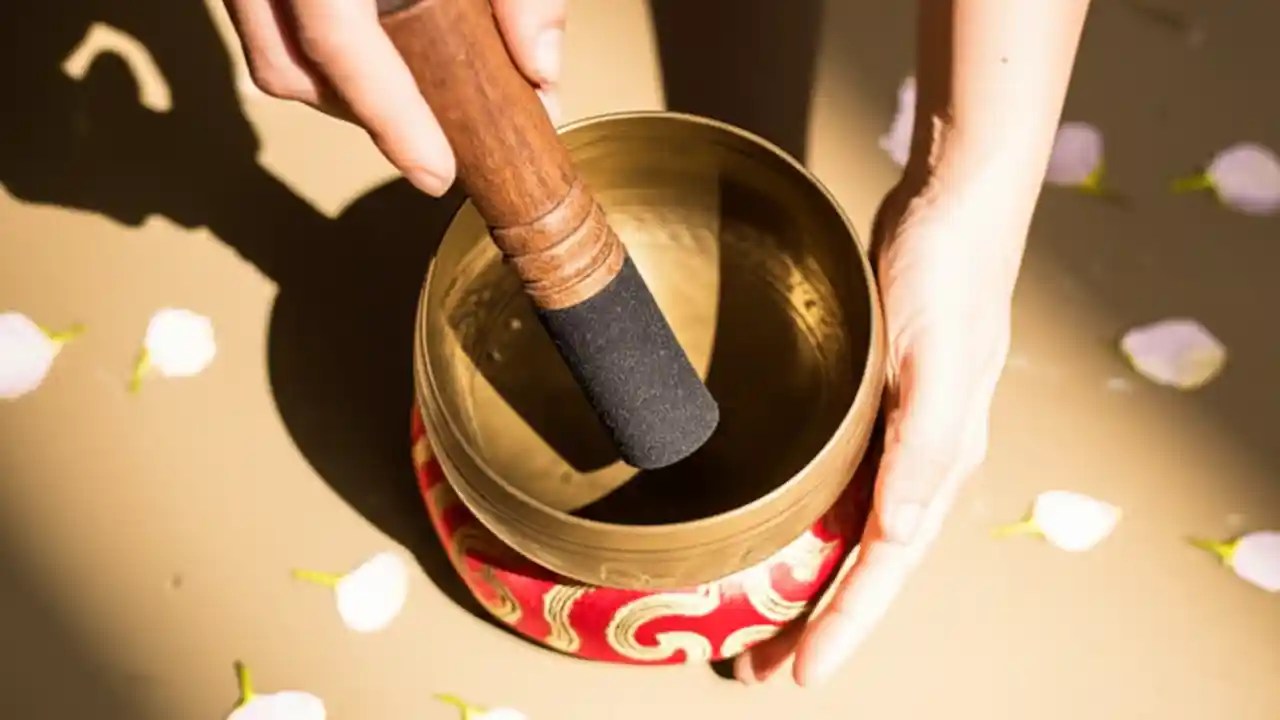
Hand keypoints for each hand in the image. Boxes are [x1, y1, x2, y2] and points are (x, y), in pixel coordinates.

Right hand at [222, 0, 566, 195]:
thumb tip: (540, 70)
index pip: (337, 39)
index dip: (391, 116)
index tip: (436, 172)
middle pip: (292, 70)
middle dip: (368, 115)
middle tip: (438, 139)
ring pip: (272, 58)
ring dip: (341, 92)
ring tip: (411, 96)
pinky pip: (264, 27)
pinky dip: (319, 58)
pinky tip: (373, 57)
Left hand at [735, 173, 1023, 686]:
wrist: (949, 208)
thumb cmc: (948, 276)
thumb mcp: (935, 358)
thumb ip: (923, 448)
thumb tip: (897, 533)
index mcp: (936, 464)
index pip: (884, 567)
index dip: (843, 626)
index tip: (797, 674)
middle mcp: (914, 462)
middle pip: (861, 565)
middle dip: (814, 622)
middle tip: (757, 667)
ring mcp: (891, 437)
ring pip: (844, 532)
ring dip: (803, 583)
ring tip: (754, 623)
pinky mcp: (865, 407)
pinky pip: (832, 487)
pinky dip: (803, 524)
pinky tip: (772, 534)